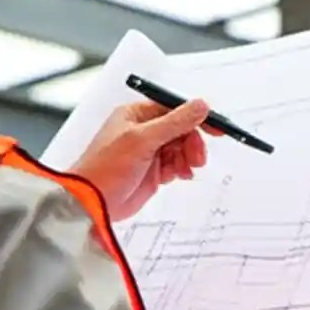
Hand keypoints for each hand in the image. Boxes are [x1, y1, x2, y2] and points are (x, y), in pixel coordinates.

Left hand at [72, 100, 211, 219]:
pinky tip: (181, 175)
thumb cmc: (106, 168)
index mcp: (135, 114)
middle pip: (180, 129)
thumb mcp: (142, 140)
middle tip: (198, 157)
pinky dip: (182, 168)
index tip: (216, 128)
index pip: (174, 108)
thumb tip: (200, 106)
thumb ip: (174, 122)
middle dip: (192, 142)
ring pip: (180, 148)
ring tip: (187, 169)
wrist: (92, 203)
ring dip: (188, 156)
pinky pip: (175, 164)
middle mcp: (142, 130)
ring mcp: (147, 151)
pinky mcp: (151, 171)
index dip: (196, 117)